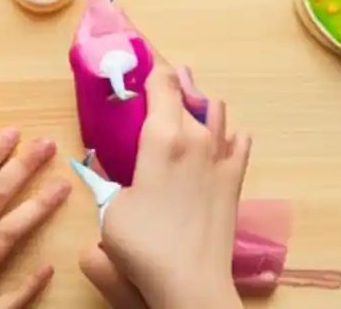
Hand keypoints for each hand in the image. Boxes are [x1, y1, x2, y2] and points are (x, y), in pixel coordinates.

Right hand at [80, 66, 249, 308]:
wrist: (190, 279)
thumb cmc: (143, 244)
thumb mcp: (109, 207)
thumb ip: (105, 177)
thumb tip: (102, 164)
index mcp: (162, 135)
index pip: (161, 81)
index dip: (149, 66)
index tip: (137, 60)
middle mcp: (196, 136)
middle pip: (188, 90)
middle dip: (172, 81)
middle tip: (155, 85)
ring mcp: (222, 155)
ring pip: (216, 109)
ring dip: (199, 103)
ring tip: (185, 109)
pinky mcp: (236, 177)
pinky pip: (238, 139)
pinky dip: (227, 133)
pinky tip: (218, 140)